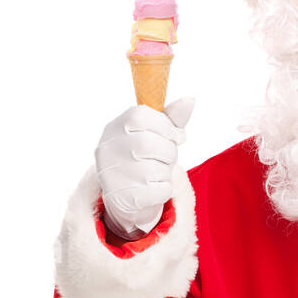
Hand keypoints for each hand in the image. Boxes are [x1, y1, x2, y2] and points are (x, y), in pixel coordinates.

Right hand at [94, 97, 194, 238]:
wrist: (128, 196)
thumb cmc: (145, 159)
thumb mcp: (157, 134)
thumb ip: (172, 118)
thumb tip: (189, 100)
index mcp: (114, 128)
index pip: (141, 116)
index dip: (166, 126)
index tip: (176, 136)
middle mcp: (108, 149)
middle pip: (149, 143)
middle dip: (168, 151)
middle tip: (167, 158)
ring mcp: (113, 175)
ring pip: (156, 169)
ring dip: (166, 172)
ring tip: (157, 174)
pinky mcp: (125, 198)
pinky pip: (160, 190)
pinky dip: (165, 190)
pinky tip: (154, 189)